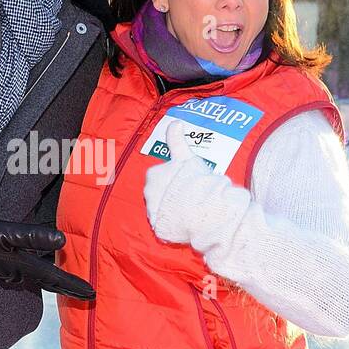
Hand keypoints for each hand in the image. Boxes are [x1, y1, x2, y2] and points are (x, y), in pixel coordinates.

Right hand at [0, 217, 95, 300]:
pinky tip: (48, 264)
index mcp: (25, 267)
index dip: (75, 285)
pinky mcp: (5, 267)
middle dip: (70, 289)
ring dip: (59, 281)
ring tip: (74, 281)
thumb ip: (34, 237)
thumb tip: (63, 240)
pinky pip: (32, 272)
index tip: (92, 293)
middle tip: (89, 294)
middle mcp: (21, 274)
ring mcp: (12, 272)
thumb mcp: (6, 233)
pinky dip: (45, 272)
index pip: (57, 278)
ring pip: (43, 278)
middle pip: (52, 284)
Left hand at [144, 118, 228, 243]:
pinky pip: (163, 224)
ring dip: (171, 208)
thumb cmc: (194, 182)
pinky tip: (183, 220)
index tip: (185, 182)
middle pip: (159, 191)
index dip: (174, 178)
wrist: (201, 210)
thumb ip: (177, 139)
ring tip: (188, 209)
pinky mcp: (158, 227)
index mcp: (153, 175)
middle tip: (188, 195)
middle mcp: (148, 193)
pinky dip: (171, 223)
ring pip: (161, 208)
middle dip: (170, 193)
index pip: (160, 174)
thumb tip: (175, 121)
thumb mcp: (187, 157)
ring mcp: (152, 211)